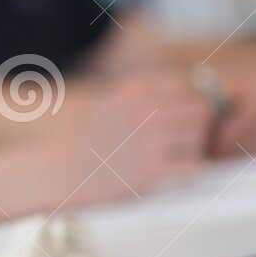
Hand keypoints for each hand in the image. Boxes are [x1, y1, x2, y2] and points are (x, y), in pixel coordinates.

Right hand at [61, 75, 209, 206]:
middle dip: (199, 124)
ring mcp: (149, 141)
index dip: (195, 100)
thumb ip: (145, 97)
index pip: (190, 84)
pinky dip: (188, 170)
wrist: (53, 168)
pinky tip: (170, 172)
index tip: (189, 113)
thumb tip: (180, 101)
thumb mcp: (110, 102)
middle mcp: (146, 111)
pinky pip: (193, 167)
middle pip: (202, 110)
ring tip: (171, 157)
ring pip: (200, 139)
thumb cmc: (77, 139)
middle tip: (183, 138)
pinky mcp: (151, 171)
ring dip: (193, 149)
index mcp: (135, 89)